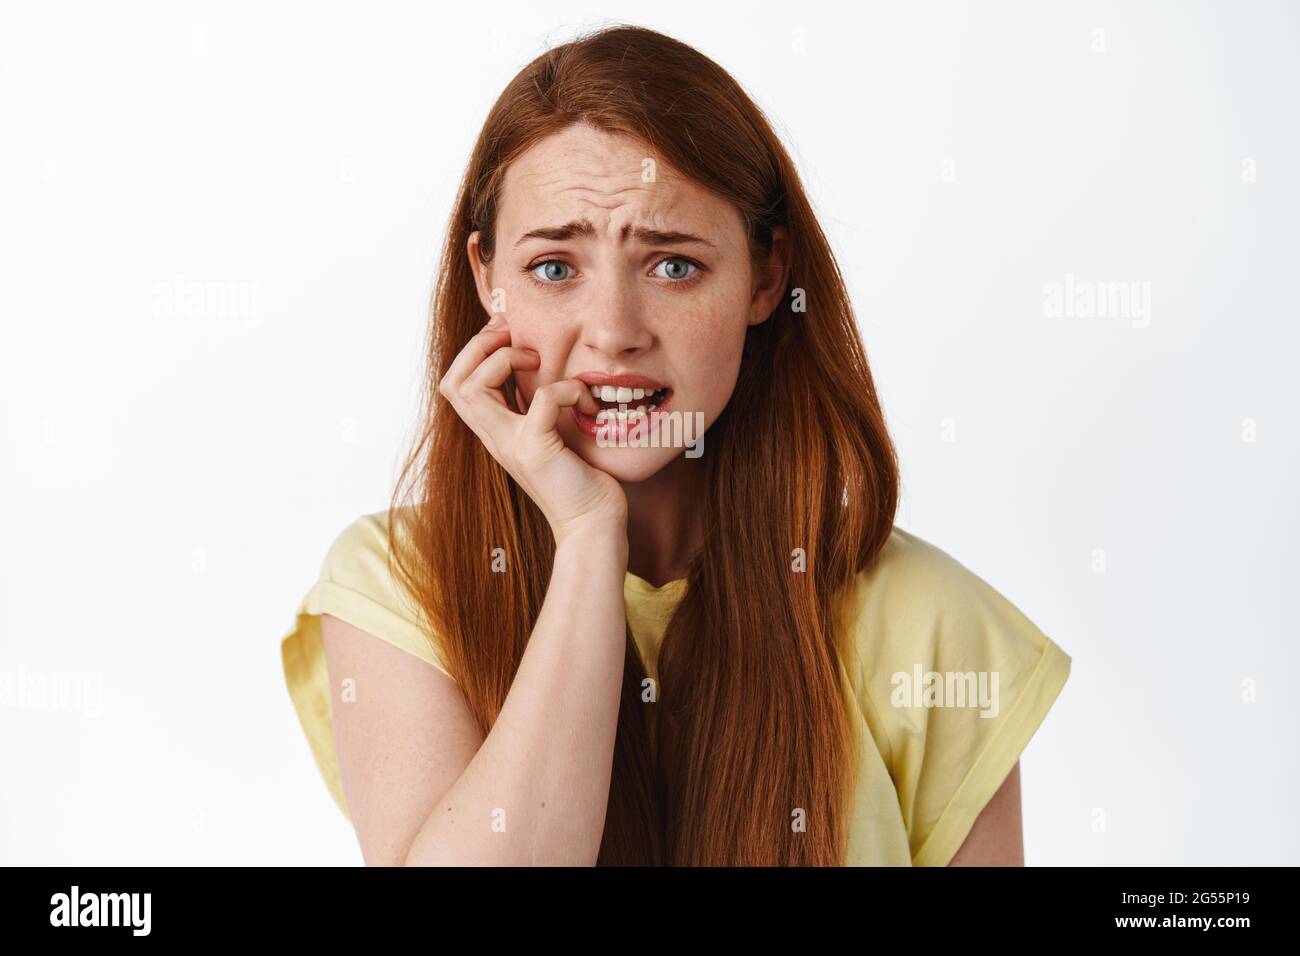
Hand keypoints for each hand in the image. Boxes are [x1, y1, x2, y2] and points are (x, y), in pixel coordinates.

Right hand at [438, 317, 627, 545]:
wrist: (594, 526)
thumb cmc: (581, 479)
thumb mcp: (551, 434)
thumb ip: (537, 407)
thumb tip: (544, 366)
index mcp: (495, 432)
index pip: (455, 385)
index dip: (474, 352)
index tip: (507, 334)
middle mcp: (495, 438)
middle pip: (453, 383)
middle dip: (480, 345)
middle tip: (515, 336)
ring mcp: (512, 445)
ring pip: (473, 388)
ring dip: (506, 359)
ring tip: (538, 361)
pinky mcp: (538, 451)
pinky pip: (544, 399)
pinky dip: (568, 388)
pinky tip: (586, 403)